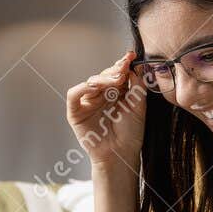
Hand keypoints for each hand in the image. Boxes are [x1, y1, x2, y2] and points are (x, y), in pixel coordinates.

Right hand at [64, 51, 147, 171]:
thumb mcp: (138, 106)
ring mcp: (87, 103)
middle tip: (124, 68)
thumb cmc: (131, 134)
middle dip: (114, 71)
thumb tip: (133, 68)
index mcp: (115, 94)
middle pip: (103, 76)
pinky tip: (92, 85)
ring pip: (91, 83)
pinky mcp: (75, 113)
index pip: (116, 74)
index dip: (122, 65)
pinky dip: (81, 88)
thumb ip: (136, 86)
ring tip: (116, 80)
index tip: (130, 57)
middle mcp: (100, 96)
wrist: (121, 154)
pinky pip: (74, 95)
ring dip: (103, 79)